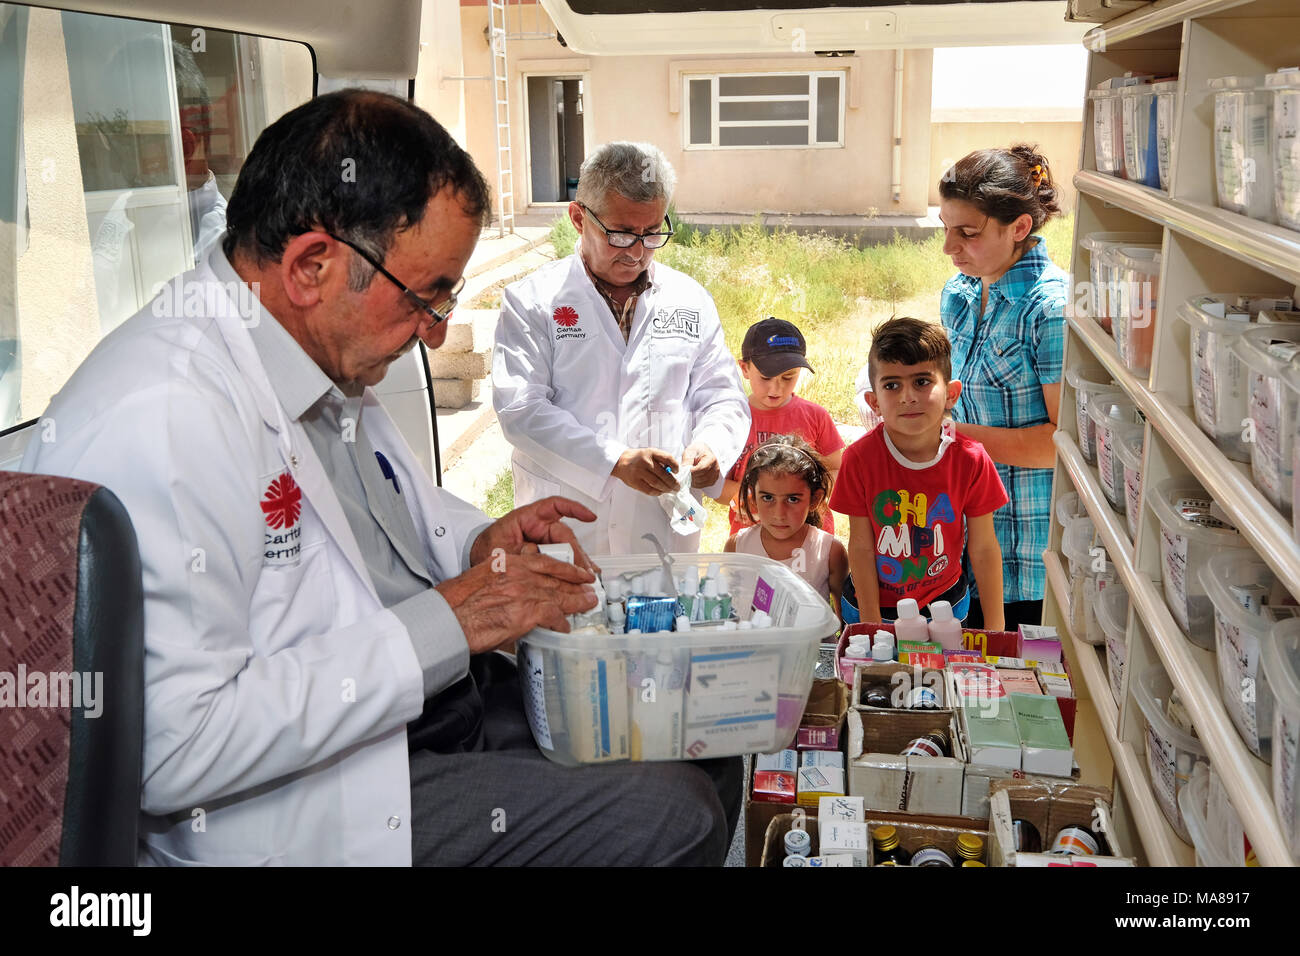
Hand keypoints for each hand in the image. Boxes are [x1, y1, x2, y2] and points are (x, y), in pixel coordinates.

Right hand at [436, 554, 597, 653]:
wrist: (448, 618)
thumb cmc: (457, 603)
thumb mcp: (481, 577)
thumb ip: (502, 578)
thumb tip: (512, 590)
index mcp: (508, 562)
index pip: (546, 561)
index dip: (566, 568)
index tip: (577, 571)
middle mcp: (520, 574)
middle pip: (557, 578)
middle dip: (576, 585)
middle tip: (590, 589)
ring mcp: (525, 592)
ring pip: (560, 595)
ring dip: (577, 601)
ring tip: (587, 604)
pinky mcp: (527, 612)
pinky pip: (553, 617)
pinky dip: (561, 623)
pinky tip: (564, 628)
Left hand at [469, 496, 599, 572]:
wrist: (478, 561)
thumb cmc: (487, 549)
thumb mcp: (500, 551)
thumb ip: (519, 553)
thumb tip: (538, 557)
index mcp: (527, 518)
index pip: (554, 506)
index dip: (574, 509)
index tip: (590, 516)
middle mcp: (539, 527)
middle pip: (565, 536)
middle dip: (577, 554)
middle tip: (584, 571)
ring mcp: (544, 540)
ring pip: (567, 549)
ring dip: (578, 563)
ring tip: (587, 577)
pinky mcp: (546, 553)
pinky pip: (562, 559)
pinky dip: (572, 568)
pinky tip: (580, 577)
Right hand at [612, 447, 679, 494]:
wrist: (621, 461)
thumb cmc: (639, 458)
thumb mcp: (650, 453)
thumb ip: (661, 460)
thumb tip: (672, 472)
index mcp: (651, 452)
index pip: (667, 458)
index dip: (675, 465)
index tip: (676, 471)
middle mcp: (645, 461)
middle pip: (663, 474)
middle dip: (673, 482)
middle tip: (677, 487)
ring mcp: (639, 472)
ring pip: (657, 483)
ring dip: (666, 488)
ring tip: (670, 490)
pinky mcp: (635, 481)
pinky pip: (649, 489)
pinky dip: (657, 492)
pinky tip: (660, 492)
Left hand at [684, 443, 718, 488]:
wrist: (700, 453)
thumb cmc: (695, 452)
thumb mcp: (689, 452)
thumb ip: (687, 461)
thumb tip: (683, 470)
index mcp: (711, 458)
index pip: (703, 468)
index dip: (694, 471)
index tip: (688, 470)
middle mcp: (715, 467)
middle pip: (703, 476)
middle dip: (693, 476)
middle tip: (686, 474)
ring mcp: (715, 475)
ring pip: (703, 482)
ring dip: (694, 481)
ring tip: (688, 476)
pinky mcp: (712, 480)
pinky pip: (704, 485)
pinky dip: (696, 484)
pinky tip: (692, 479)